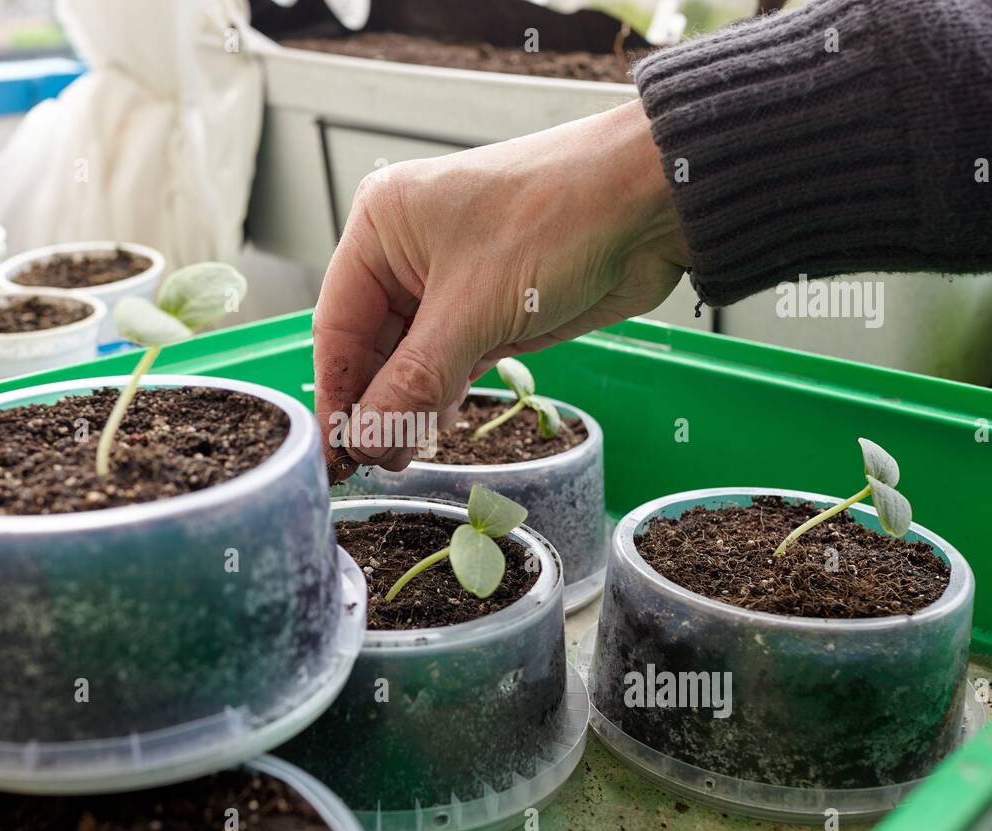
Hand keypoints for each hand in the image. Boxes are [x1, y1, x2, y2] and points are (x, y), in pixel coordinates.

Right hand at [312, 99, 689, 480]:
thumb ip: (413, 382)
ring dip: (408, 410)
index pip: (338, 326)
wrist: (654, 204)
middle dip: (375, 407)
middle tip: (376, 465)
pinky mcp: (489, 311)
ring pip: (410, 362)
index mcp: (382, 227)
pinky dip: (440, 399)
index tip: (337, 452)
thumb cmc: (559, 220)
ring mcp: (450, 284)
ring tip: (405, 458)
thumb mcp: (473, 310)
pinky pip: (448, 365)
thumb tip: (364, 442)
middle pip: (372, 348)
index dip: (338, 394)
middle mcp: (406, 253)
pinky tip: (434, 434)